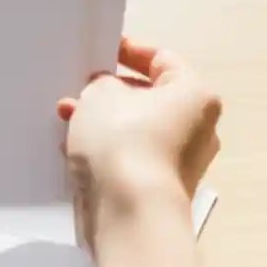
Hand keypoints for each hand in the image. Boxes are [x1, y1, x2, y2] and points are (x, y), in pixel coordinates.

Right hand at [56, 38, 220, 235]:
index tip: (100, 52)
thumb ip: (102, 84)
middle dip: (110, 92)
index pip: (161, 59)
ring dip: (104, 123)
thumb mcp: (100, 95)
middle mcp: (198, 127)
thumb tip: (107, 92)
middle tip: (78, 90)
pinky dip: (108, 151)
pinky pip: (132, 159)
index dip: (128, 51)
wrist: (130, 214)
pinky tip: (77, 150)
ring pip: (138, 130)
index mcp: (195, 95)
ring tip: (68, 121)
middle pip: (149, 97)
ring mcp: (182, 163)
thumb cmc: (123, 142)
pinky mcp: (162, 189)